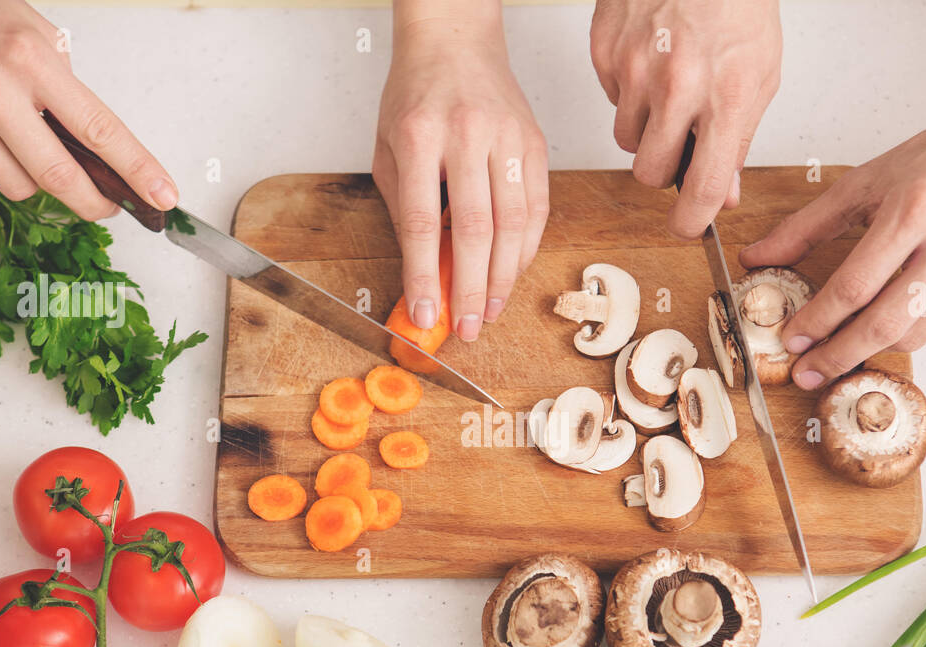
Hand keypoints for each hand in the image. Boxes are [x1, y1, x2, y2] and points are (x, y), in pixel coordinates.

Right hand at [0, 0, 176, 219]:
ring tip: (43, 156)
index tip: (162, 196)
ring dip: (44, 184)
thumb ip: (68, 92)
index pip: (100, 130)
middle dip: (94, 202)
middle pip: (60, 176)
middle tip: (109, 206)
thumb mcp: (40, 37)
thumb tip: (97, 150)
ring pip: (21, 186)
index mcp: (32, 60)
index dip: (137, 170)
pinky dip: (3, 165)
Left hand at [372, 6, 548, 341]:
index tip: (426, 314)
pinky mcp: (535, 144)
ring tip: (491, 311)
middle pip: (475, 229)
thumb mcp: (388, 147)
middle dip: (471, 288)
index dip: (425, 275)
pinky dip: (525, 249)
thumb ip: (404, 207)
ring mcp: (507, 138)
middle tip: (468, 327)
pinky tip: (512, 274)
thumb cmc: (415, 96)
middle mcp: (467, 134)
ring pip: (512, 224)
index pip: (422, 221)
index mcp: (419, 134)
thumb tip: (423, 273)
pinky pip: (537, 209)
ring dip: (503, 278)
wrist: (455, 41)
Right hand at [590, 0, 781, 237]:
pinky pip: (611, 99)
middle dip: (662, 169)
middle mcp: (678, 87)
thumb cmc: (736, 5)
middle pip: (650, 173)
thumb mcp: (759, 75)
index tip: (688, 227)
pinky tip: (650, 61)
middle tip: (677, 145)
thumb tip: (726, 194)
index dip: (692, 221)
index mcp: (726, 97)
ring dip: (644, 129)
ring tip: (666, 92)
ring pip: (626, 140)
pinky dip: (628, 91)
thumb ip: (739, 141)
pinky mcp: (606, 53)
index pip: (704, 187)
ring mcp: (636, 69)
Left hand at [741, 115, 925, 388]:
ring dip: (874, 347)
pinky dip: (917, 323)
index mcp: (913, 212)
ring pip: (915, 334)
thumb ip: (808, 224)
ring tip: (843, 350)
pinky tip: (904, 309)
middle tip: (807, 373)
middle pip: (884, 324)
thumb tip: (757, 257)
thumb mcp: (870, 179)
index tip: (791, 339)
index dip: (817, 320)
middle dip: (837, 357)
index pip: (854, 286)